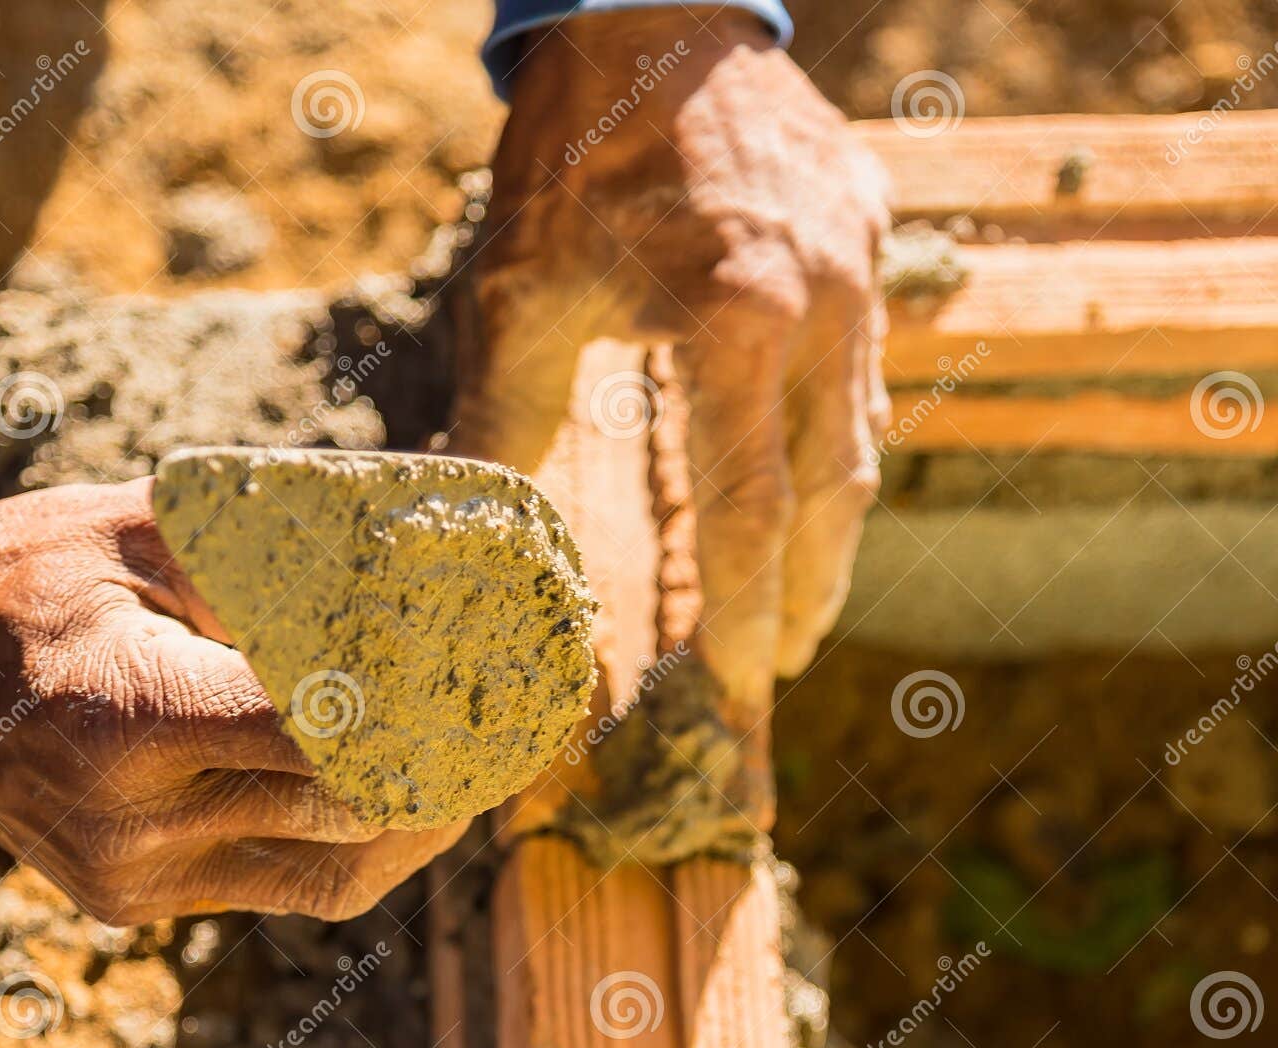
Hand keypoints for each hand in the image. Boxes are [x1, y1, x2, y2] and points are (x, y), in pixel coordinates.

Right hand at [0, 479, 463, 923]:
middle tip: (521, 716)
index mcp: (135, 713)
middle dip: (450, 768)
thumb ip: (271, 546)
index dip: (427, 708)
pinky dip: (354, 848)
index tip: (496, 667)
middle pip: (348, 811)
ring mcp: (133, 873)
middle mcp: (134, 816)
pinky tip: (398, 797)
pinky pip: (282, 887)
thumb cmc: (26, 574)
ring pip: (332, 874)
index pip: (328, 731)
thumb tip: (409, 548)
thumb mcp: (142, 528)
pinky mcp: (131, 900)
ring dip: (420, 827)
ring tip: (483, 766)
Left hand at [455, 7, 889, 815]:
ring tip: (800, 598)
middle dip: (809, 597)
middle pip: (835, 496)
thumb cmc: (574, 152)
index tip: (741, 687)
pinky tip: (810, 478)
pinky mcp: (871, 239)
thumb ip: (505, 418)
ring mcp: (860, 269)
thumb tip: (469, 529)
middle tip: (778, 666)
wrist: (650, 9)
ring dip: (832, 532)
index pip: (755, 513)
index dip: (749, 616)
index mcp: (737, 322)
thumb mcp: (522, 291)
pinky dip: (839, 442)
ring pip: (864, 437)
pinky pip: (868, 367)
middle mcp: (823, 304)